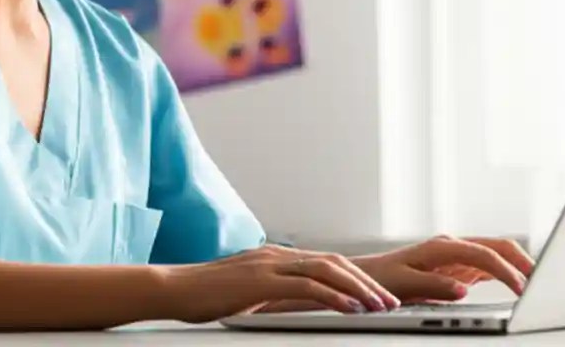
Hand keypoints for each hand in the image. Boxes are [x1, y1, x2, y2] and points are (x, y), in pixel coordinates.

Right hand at [159, 243, 402, 322]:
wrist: (173, 288)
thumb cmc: (205, 294)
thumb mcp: (247, 293)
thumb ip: (272, 292)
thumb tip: (293, 304)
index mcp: (277, 258)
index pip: (327, 263)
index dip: (357, 278)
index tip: (378, 296)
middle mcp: (277, 256)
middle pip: (335, 262)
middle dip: (368, 282)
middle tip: (391, 301)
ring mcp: (270, 265)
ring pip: (327, 270)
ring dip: (359, 289)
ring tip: (381, 306)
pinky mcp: (261, 281)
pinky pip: (307, 286)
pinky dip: (334, 296)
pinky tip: (350, 308)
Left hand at [354, 235, 534, 304]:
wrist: (369, 276)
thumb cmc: (382, 277)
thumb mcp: (405, 283)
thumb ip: (435, 286)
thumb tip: (464, 289)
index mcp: (441, 247)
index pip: (484, 254)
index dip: (506, 271)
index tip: (522, 288)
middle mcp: (453, 246)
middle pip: (498, 246)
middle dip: (523, 261)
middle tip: (544, 282)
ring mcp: (458, 254)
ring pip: (498, 253)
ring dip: (519, 266)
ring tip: (540, 285)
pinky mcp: (459, 266)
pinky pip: (490, 266)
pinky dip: (508, 273)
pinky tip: (520, 285)